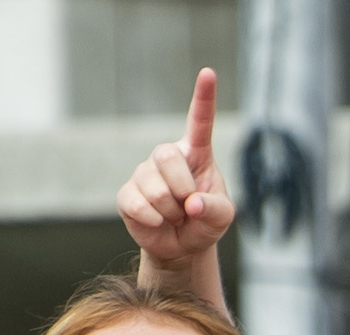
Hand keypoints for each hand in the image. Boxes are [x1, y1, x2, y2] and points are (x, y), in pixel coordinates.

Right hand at [117, 68, 234, 265]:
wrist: (182, 246)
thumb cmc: (205, 222)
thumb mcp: (222, 217)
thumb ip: (215, 208)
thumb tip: (192, 203)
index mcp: (196, 154)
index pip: (199, 122)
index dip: (203, 98)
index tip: (208, 73)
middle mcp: (167, 157)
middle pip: (167, 156)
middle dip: (182, 188)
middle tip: (189, 207)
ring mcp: (144, 173)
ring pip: (155, 187)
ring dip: (171, 210)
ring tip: (176, 216)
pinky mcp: (127, 194)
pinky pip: (138, 204)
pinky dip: (154, 219)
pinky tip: (159, 222)